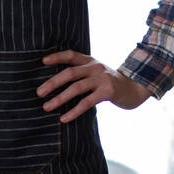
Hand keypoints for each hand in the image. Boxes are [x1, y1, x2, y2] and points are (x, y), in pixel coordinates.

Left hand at [37, 50, 151, 121]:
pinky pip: (87, 102)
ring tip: (47, 107)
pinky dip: (74, 111)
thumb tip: (54, 82)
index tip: (42, 61)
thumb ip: (81, 73)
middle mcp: (95, 67)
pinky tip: (64, 118)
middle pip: (70, 72)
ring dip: (59, 98)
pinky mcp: (108, 92)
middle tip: (39, 93)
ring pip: (76, 88)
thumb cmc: (108, 83)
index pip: (71, 54)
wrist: (134, 89)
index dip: (57, 57)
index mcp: (90, 60)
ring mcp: (102, 78)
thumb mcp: (96, 72)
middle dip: (52, 83)